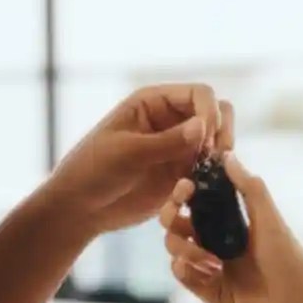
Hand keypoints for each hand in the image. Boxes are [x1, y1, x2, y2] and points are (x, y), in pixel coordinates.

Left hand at [41, 83, 234, 234]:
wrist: (80, 208)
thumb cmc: (93, 170)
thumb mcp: (128, 153)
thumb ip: (167, 141)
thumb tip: (204, 126)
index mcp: (153, 102)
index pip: (199, 94)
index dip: (210, 113)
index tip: (206, 139)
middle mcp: (170, 121)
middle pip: (216, 113)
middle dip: (221, 133)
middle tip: (216, 158)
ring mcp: (177, 148)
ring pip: (216, 143)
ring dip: (218, 159)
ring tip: (208, 178)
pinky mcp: (180, 175)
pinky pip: (207, 172)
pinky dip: (211, 180)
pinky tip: (196, 193)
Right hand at [158, 153, 302, 302]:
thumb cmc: (288, 258)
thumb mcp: (269, 218)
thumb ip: (250, 188)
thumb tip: (228, 155)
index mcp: (229, 222)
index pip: (195, 202)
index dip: (183, 194)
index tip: (185, 189)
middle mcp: (216, 242)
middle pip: (176, 225)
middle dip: (171, 219)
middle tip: (176, 218)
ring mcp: (210, 267)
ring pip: (175, 251)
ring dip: (184, 250)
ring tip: (210, 262)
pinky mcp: (209, 291)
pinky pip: (183, 277)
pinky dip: (185, 272)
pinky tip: (200, 271)